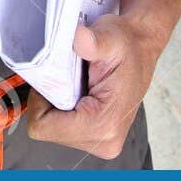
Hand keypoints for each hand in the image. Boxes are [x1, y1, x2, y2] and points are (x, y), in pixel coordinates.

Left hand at [25, 13, 163, 158]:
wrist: (141, 49)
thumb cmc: (127, 45)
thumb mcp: (110, 37)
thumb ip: (93, 41)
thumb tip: (79, 37)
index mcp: (104, 124)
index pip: (42, 126)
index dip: (39, 98)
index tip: (54, 76)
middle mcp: (104, 141)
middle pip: (45, 128)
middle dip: (48, 100)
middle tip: (67, 77)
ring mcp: (100, 142)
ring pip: (51, 128)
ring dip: (56, 103)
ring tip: (75, 82)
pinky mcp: (96, 138)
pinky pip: (60, 126)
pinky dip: (62, 107)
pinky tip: (77, 91)